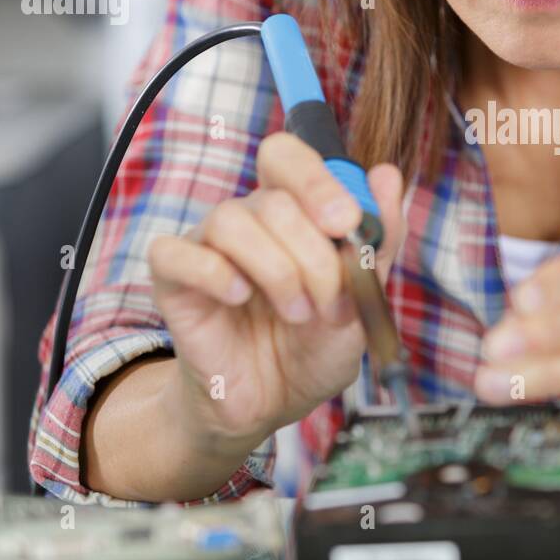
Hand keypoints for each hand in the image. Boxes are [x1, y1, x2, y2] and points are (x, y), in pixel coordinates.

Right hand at [147, 132, 405, 454]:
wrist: (275, 403)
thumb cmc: (315, 344)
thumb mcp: (363, 296)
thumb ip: (379, 238)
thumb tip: (386, 175)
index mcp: (292, 210)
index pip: (287, 156)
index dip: (316, 179)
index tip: (346, 223)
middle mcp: (248, 218)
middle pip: (272, 198)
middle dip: (313, 255)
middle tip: (331, 302)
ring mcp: (207, 245)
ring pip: (231, 220)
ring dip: (277, 272)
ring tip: (298, 314)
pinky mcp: (173, 281)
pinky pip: (175, 253)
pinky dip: (214, 274)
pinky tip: (238, 299)